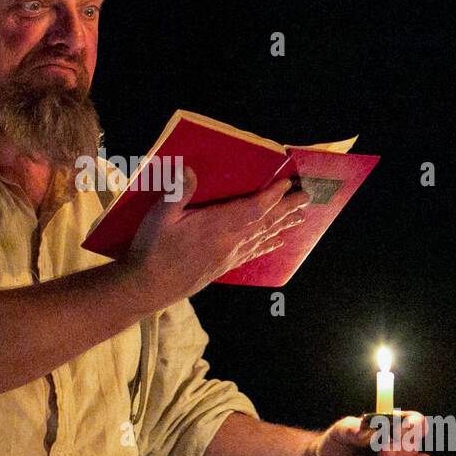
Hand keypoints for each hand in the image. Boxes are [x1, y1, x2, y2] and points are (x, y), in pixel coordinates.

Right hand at [124, 167, 310, 307]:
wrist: (148, 286)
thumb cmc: (153, 248)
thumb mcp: (160, 215)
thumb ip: (178, 192)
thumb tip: (190, 169)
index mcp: (218, 226)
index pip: (253, 208)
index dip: (272, 196)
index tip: (287, 184)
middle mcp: (230, 241)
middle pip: (265, 222)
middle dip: (287, 209)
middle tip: (307, 198)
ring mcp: (229, 256)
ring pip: (262, 237)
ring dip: (282, 225)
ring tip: (299, 218)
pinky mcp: (223, 266)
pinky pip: (252, 253)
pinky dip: (267, 245)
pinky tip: (275, 243)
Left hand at [296, 411, 445, 455]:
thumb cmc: (338, 445)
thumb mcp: (340, 431)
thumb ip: (352, 428)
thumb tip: (364, 430)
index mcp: (394, 427)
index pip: (415, 421)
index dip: (413, 425)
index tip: (402, 431)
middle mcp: (404, 447)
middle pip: (416, 446)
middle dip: (401, 450)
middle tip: (381, 455)